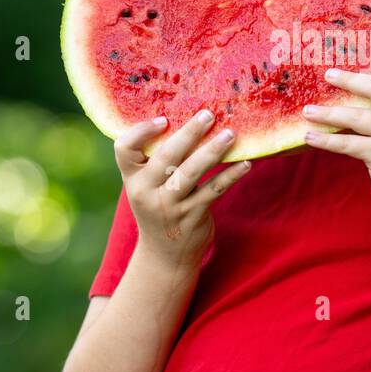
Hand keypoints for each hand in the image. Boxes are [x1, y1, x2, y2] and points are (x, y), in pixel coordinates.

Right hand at [114, 110, 252, 269]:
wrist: (164, 256)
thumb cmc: (159, 207)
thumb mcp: (147, 186)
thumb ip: (157, 160)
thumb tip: (187, 119)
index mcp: (132, 179)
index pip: (124, 149)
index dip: (141, 132)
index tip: (163, 119)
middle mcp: (146, 192)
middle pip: (166, 156)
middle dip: (188, 133)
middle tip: (208, 114)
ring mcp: (169, 206)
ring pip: (192, 172)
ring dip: (213, 151)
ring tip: (230, 134)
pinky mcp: (192, 217)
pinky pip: (214, 190)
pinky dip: (231, 175)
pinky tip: (246, 163)